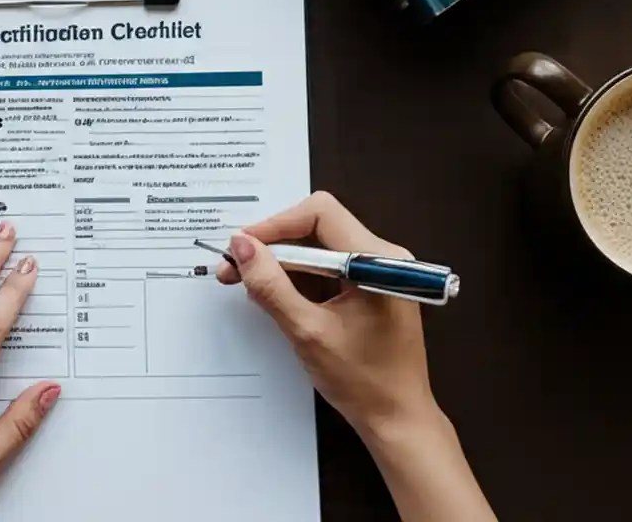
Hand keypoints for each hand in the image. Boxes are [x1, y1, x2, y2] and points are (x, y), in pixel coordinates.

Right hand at [217, 192, 436, 436]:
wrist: (397, 418)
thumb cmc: (364, 381)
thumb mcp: (308, 332)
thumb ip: (271, 286)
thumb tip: (242, 247)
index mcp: (376, 260)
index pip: (319, 214)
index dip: (275, 225)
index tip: (242, 247)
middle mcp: (381, 257)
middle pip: (316, 228)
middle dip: (272, 247)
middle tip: (234, 268)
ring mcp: (375, 272)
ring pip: (317, 249)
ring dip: (281, 265)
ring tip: (247, 284)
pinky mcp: (368, 288)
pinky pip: (326, 270)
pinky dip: (296, 279)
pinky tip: (272, 296)